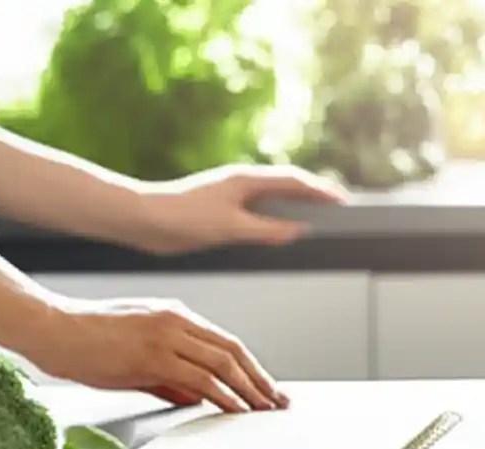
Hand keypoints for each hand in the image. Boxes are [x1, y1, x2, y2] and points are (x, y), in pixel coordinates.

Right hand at [22, 297, 287, 412]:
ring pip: (222, 363)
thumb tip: (195, 397)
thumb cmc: (85, 339)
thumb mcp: (135, 356)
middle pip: (233, 350)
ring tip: (263, 410)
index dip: (251, 366)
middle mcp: (176, 320)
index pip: (226, 342)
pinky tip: (235, 409)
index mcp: (174, 316)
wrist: (51, 327)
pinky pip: (198, 377)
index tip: (266, 387)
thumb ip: (167, 377)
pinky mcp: (151, 355)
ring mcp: (165, 335)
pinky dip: (223, 394)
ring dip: (248, 389)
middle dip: (259, 379)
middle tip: (278, 401)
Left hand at [132, 164, 348, 253]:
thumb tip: (298, 230)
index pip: (294, 181)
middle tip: (336, 208)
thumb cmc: (182, 217)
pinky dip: (277, 219)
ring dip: (295, 206)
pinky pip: (259, 212)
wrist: (142, 219)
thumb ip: (267, 229)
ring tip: (317, 218)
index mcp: (247, 180)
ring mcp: (231, 196)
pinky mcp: (221, 212)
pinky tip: (279, 232)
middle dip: (313, 195)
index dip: (320, 191)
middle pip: (287, 186)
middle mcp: (241, 184)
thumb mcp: (232, 227)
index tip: (342, 201)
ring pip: (273, 198)